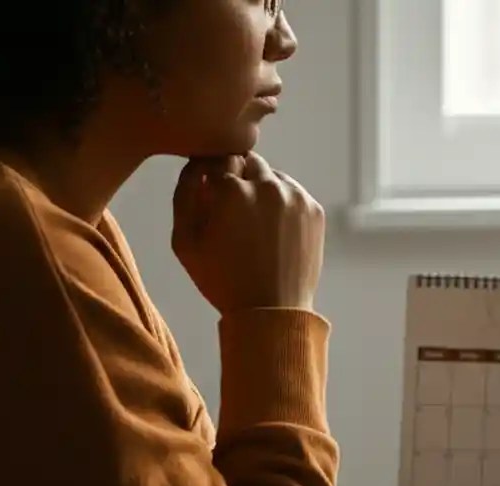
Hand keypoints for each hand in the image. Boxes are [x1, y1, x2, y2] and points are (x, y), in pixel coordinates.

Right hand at [172, 152, 324, 313]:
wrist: (271, 312)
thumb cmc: (222, 280)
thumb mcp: (184, 241)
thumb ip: (185, 193)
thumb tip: (197, 165)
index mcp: (233, 190)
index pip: (219, 158)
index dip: (214, 176)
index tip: (213, 194)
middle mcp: (268, 186)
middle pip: (249, 162)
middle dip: (239, 179)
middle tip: (234, 213)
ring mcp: (296, 197)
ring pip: (274, 177)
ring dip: (263, 190)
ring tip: (256, 227)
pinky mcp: (315, 211)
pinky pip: (294, 195)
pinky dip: (283, 205)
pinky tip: (274, 233)